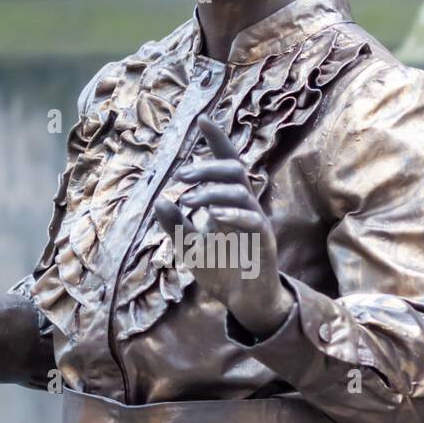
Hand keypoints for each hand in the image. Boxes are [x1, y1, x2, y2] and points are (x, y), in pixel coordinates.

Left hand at [154, 116, 294, 337]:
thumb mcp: (189, 246)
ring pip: (241, 192)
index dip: (218, 141)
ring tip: (188, 200)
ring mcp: (257, 222)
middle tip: (180, 174)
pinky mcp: (264, 242)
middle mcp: (245, 206)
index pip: (227, 164)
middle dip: (207, 167)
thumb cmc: (221, 270)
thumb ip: (174, 225)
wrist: (243, 302)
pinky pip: (253, 221)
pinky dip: (233, 215)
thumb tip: (160, 200)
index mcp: (229, 202)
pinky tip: (213, 216)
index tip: (202, 120)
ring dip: (212, 192)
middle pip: (234, 172)